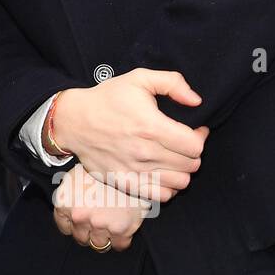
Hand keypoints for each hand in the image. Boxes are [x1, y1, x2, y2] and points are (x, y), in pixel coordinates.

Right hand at [50, 69, 208, 202]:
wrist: (73, 121)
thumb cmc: (107, 98)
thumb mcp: (139, 78)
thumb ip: (173, 83)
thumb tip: (196, 101)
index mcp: (151, 126)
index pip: (195, 146)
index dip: (200, 137)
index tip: (195, 129)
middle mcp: (144, 152)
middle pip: (191, 165)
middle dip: (192, 152)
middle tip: (183, 142)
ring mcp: (134, 171)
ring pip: (180, 182)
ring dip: (182, 170)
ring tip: (173, 157)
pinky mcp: (125, 183)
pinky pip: (162, 196)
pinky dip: (168, 186)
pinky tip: (162, 172)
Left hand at [51, 163, 149, 252]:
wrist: (130, 166)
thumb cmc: (102, 170)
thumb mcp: (75, 177)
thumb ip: (69, 197)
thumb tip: (69, 212)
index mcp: (65, 203)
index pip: (64, 228)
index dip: (75, 225)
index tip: (83, 222)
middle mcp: (79, 216)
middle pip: (81, 238)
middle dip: (89, 232)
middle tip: (99, 220)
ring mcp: (99, 224)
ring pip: (99, 244)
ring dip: (105, 236)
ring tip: (112, 222)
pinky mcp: (121, 230)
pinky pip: (119, 245)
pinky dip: (121, 240)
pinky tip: (123, 227)